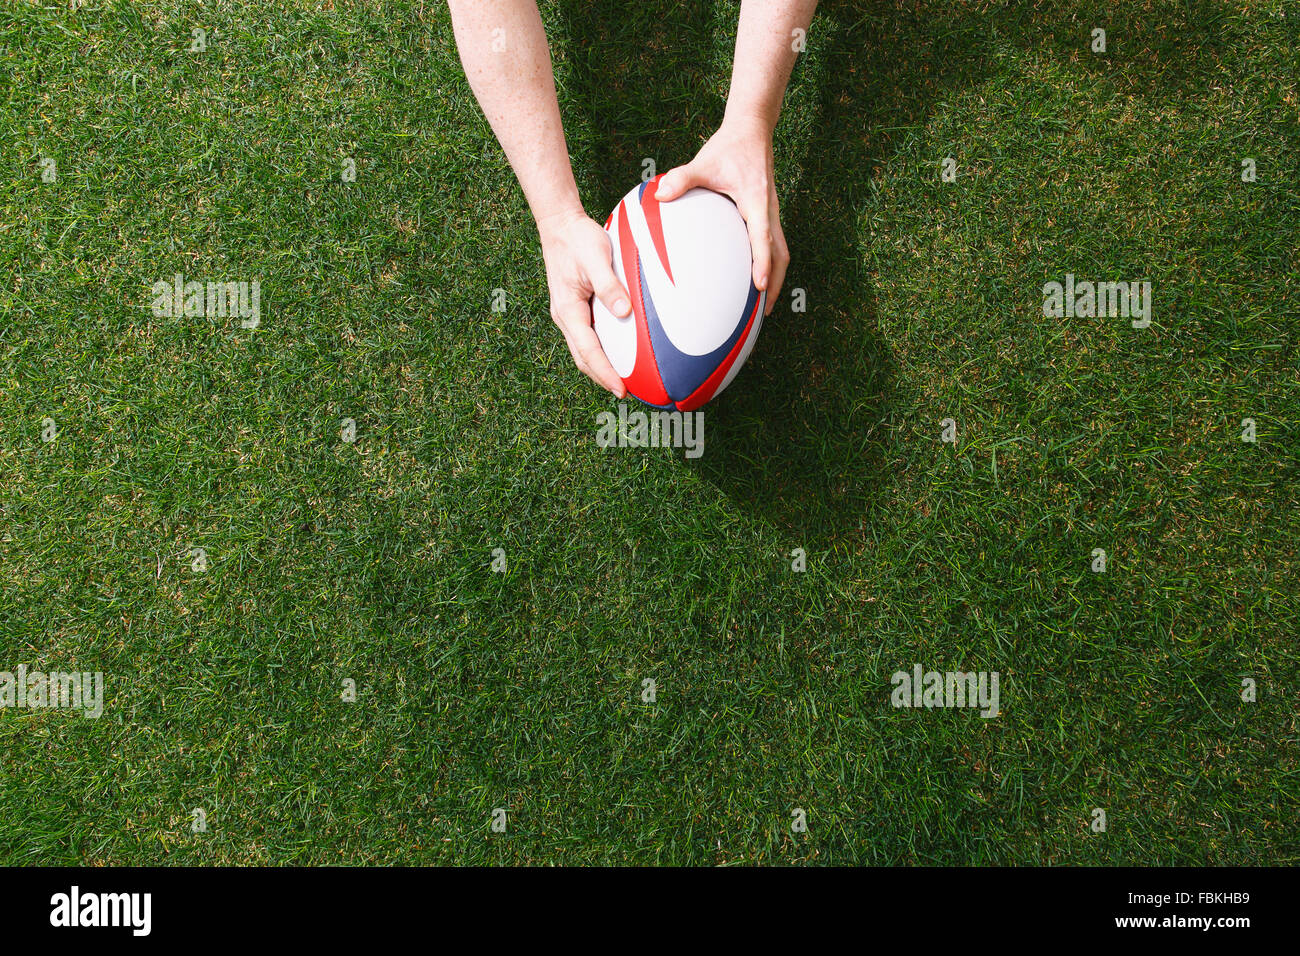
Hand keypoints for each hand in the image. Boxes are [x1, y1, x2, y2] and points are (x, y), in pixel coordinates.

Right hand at [537, 209, 632, 396]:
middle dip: (602, 378)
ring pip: (583, 350)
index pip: (588, 351)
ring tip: (622, 380)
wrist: (560, 224)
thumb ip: (609, 285)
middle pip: (583, 358)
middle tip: (626, 393)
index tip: (621, 389)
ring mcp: (568, 313)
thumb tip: (625, 311)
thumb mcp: (597, 257)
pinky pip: (586, 337)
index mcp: (567, 310)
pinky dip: (600, 351)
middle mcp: (564, 317)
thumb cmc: (578, 238)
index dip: (605, 373)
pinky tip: (617, 352)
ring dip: (600, 368)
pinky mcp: (574, 308)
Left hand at [654, 115, 788, 315]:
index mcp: (757, 201)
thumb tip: (659, 194)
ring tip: (764, 304)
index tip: (760, 286)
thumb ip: (682, 178)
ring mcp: (772, 213)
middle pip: (781, 255)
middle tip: (765, 311)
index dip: (762, 263)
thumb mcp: (703, 162)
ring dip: (775, 278)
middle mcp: (770, 211)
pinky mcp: (768, 213)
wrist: (752, 131)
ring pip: (781, 252)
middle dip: (776, 284)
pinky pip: (773, 245)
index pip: (762, 238)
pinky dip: (768, 264)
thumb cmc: (728, 147)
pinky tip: (753, 278)